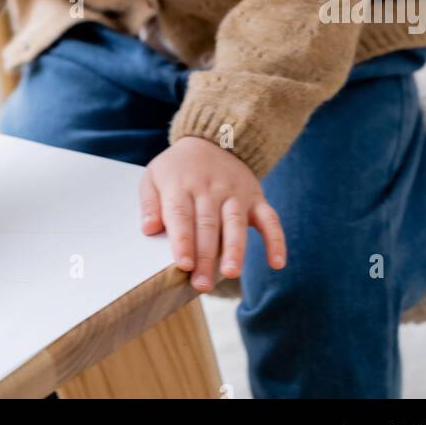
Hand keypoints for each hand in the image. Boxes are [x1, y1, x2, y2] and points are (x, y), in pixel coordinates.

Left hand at [139, 137, 286, 292]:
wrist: (214, 140)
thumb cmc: (178, 168)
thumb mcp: (154, 175)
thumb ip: (149, 203)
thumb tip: (148, 229)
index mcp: (182, 185)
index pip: (182, 215)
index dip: (183, 240)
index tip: (184, 264)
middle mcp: (210, 189)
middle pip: (208, 225)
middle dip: (206, 256)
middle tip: (202, 285)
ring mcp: (235, 193)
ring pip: (236, 223)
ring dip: (235, 250)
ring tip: (231, 274)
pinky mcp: (256, 198)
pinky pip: (270, 219)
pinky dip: (276, 240)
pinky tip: (277, 263)